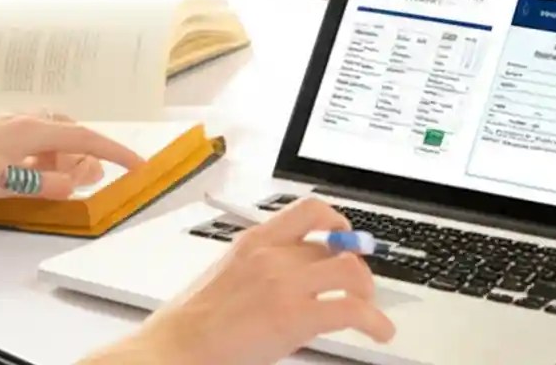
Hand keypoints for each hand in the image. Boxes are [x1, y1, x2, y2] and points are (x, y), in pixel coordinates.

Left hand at [0, 112, 144, 206]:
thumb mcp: (1, 183)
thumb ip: (42, 185)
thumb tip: (74, 185)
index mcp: (30, 130)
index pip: (85, 139)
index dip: (115, 152)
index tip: (138, 165)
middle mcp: (22, 123)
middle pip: (71, 134)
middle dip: (88, 156)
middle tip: (92, 181)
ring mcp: (6, 129)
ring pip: (51, 139)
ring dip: (64, 159)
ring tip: (62, 183)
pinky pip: (32, 146)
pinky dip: (43, 160)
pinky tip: (32, 177)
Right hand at [86, 198, 394, 364]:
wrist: (176, 346)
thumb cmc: (193, 321)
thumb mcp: (227, 275)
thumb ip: (260, 268)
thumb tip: (288, 278)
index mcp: (254, 240)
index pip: (308, 210)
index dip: (336, 219)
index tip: (345, 233)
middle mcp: (272, 254)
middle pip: (335, 243)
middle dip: (356, 264)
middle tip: (360, 283)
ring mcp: (285, 283)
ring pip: (350, 271)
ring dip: (367, 290)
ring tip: (370, 310)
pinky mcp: (296, 315)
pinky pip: (352, 310)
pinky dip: (374, 321)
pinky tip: (378, 331)